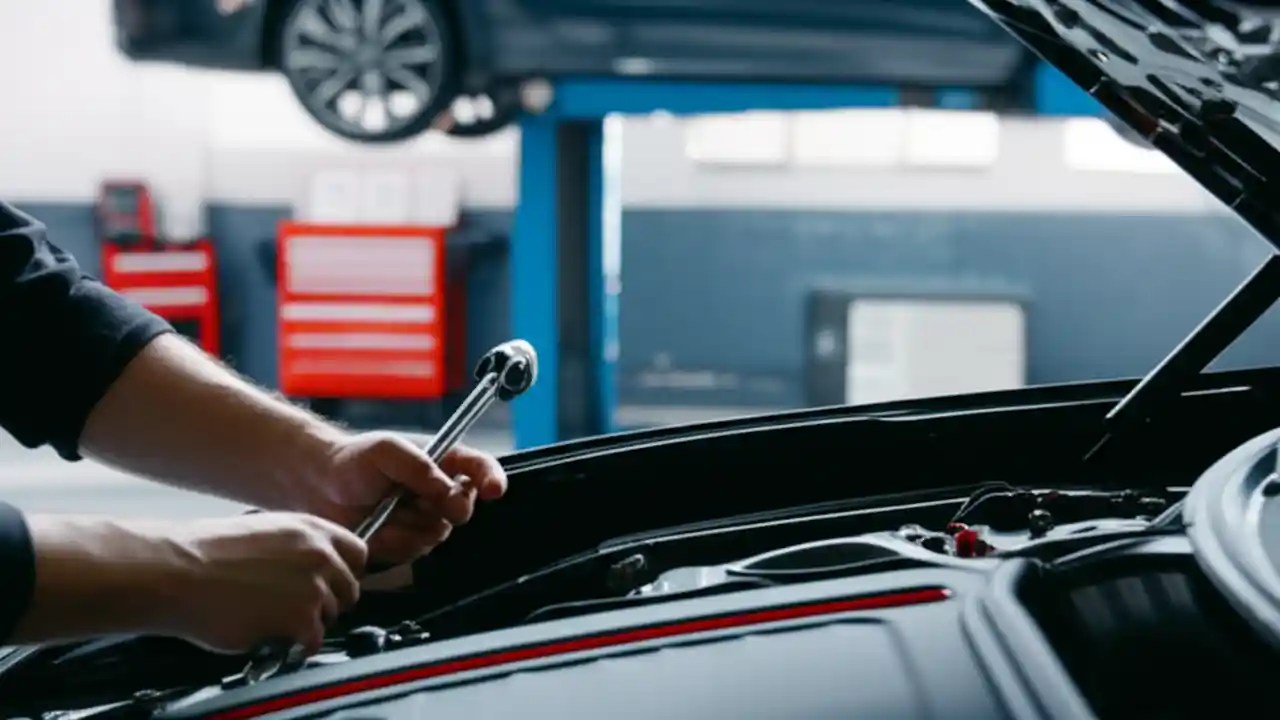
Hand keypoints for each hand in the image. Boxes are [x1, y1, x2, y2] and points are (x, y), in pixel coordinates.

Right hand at [171, 512, 366, 653]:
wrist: (178, 573)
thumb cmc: (207, 552)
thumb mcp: (267, 531)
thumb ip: (299, 547)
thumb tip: (314, 568)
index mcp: (312, 529)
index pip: (358, 554)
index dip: (345, 572)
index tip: (332, 583)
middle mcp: (321, 555)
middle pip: (350, 590)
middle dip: (328, 603)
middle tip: (299, 609)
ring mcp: (313, 588)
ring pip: (330, 617)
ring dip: (306, 624)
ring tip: (274, 620)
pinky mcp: (300, 619)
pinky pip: (313, 641)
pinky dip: (296, 645)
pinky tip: (274, 637)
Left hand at [304, 432, 507, 566]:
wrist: (317, 487)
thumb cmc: (352, 460)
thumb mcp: (387, 450)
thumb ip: (419, 467)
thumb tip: (448, 489)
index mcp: (442, 463)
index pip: (480, 469)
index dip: (492, 480)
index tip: (492, 490)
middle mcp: (438, 493)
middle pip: (463, 509)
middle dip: (442, 509)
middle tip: (420, 501)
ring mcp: (422, 521)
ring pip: (437, 535)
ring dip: (409, 527)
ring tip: (383, 513)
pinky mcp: (404, 545)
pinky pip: (413, 553)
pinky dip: (393, 543)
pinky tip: (376, 529)